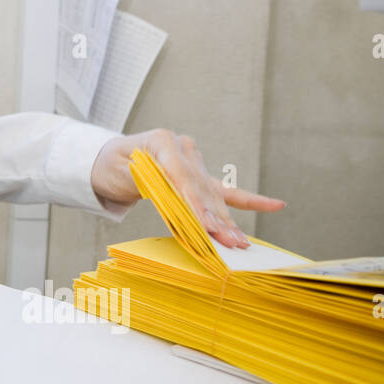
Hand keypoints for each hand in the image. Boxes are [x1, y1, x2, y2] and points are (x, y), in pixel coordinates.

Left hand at [90, 129, 285, 248]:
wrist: (108, 159)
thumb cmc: (110, 166)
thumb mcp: (118, 171)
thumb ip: (144, 180)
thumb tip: (174, 194)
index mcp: (162, 141)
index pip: (182, 176)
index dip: (195, 202)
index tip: (206, 224)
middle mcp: (183, 148)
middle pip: (201, 188)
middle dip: (215, 218)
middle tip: (230, 242)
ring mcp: (193, 160)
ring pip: (213, 194)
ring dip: (227, 220)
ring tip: (242, 242)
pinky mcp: (199, 174)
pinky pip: (224, 190)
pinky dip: (248, 200)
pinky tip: (275, 205)